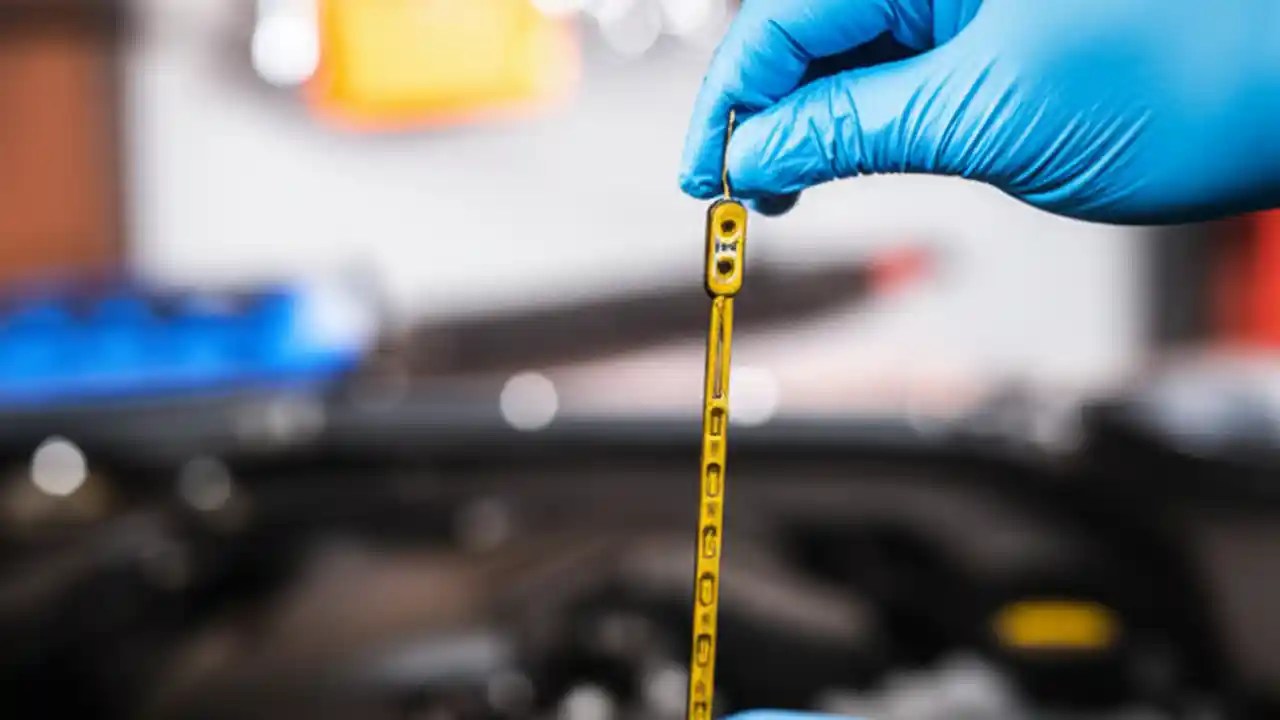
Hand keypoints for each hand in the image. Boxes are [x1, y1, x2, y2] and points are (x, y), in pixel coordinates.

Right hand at [678, 0, 1279, 223]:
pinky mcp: (994, 32)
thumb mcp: (986, 114)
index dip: (730, 106)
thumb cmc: (1192, 72)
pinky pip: (900, 70)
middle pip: (805, 35)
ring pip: (849, 57)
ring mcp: (967, 2)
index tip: (705, 178)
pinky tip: (845, 158)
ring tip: (787, 192)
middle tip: (740, 196)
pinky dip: (865, 122)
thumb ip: (852, 128)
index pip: (781, 23)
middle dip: (763, 117)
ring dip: (810, 125)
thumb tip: (758, 150)